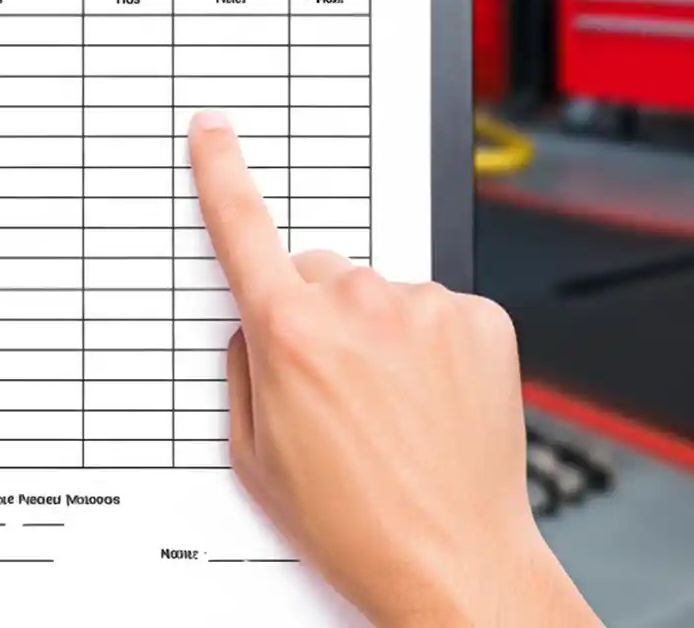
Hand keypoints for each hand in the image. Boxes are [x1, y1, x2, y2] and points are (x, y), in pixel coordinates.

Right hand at [187, 112, 597, 626]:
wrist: (451, 561)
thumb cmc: (352, 522)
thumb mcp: (253, 454)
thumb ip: (242, 369)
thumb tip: (254, 326)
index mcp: (290, 335)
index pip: (242, 229)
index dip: (221, 172)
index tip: (214, 133)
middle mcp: (358, 306)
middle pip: (318, 271)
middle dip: (316, 312)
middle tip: (334, 386)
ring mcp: (426, 307)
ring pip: (379, 293)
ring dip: (377, 332)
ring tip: (390, 406)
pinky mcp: (480, 318)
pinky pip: (435, 307)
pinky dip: (429, 342)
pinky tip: (429, 397)